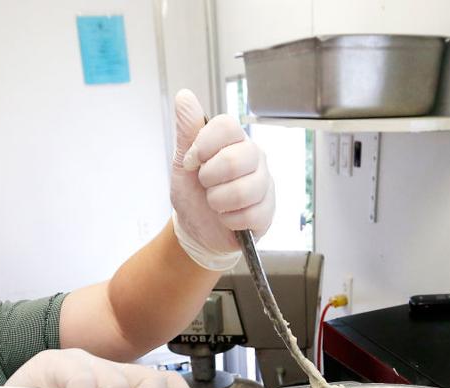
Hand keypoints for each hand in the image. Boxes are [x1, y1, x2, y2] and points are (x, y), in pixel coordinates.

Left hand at [170, 89, 275, 269]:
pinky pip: (250, 215)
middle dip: (209, 179)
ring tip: (215, 203)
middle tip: (205, 185)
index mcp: (233, 140)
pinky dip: (229, 220)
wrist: (196, 230)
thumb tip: (184, 96)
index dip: (203, 145)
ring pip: (243, 190)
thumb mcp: (182, 162)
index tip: (191, 161)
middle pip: (235, 159)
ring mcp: (264, 184)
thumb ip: (187, 130)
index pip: (227, 126)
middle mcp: (254, 157)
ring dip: (217, 202)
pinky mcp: (268, 211)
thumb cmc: (192, 193)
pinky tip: (227, 218)